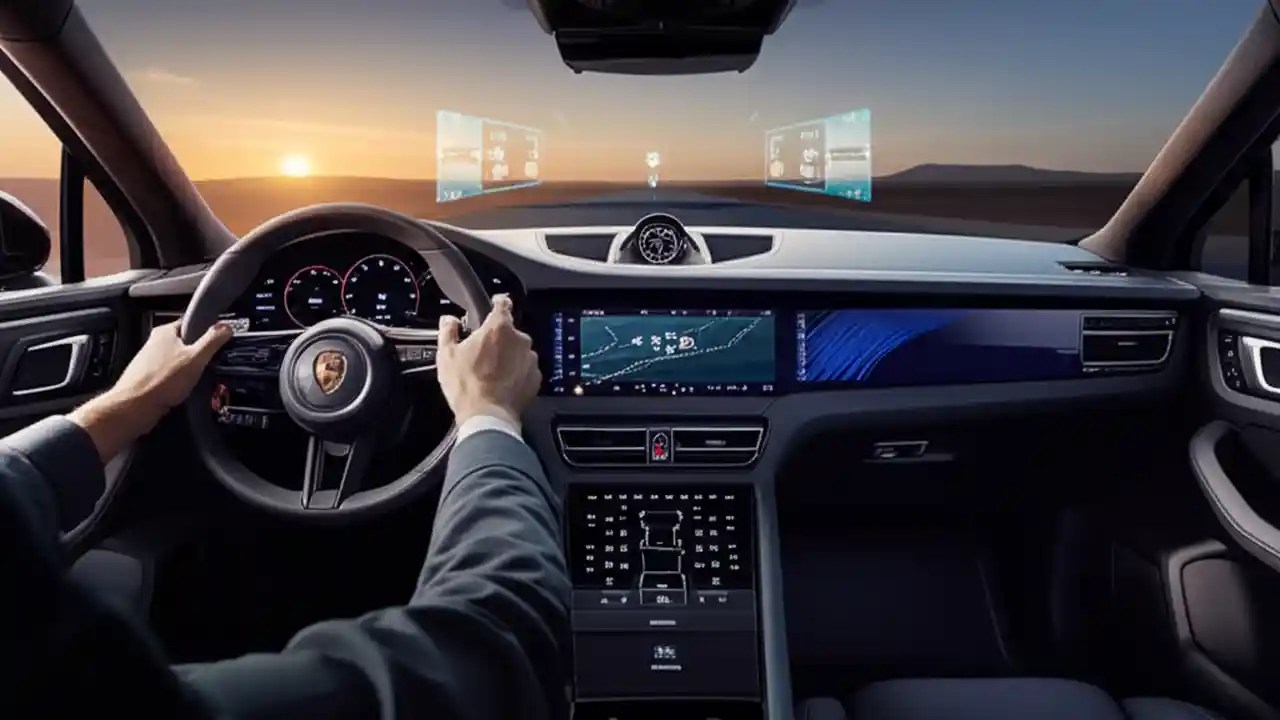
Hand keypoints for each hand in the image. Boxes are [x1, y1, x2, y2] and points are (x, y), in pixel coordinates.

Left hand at [69, 320, 232, 460]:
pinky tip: (182, 391)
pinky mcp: (148, 378)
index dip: (206, 330)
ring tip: (194, 380)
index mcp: (165, 331)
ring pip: (178, 361)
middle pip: (185, 343)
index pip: (191, 322)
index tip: (217, 341)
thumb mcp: (196, 358)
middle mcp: (154, 343)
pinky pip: (170, 376)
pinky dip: (178, 382)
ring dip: (188, 370)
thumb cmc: (161, 381)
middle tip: (208, 364)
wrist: (134, 408)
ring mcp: (150, 361)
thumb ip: (212, 340)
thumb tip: (226, 327)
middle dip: (197, 355)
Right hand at [436, 294, 539, 428]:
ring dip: (508, 357)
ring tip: (491, 373)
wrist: (488, 417)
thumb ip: (448, 331)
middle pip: (509, 332)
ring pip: (518, 351)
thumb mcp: (446, 355)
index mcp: (498, 328)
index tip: (496, 302)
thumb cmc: (466, 385)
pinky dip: (516, 373)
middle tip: (482, 353)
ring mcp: (530, 359)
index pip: (503, 304)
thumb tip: (448, 320)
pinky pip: (525, 369)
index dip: (498, 301)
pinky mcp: (535, 378)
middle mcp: (520, 340)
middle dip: (498, 339)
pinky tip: (502, 384)